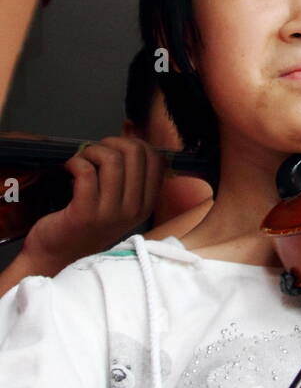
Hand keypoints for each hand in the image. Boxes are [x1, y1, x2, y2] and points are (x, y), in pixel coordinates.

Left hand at [19, 136, 164, 274]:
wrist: (58, 256)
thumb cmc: (86, 226)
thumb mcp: (118, 203)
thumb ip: (128, 174)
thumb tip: (130, 132)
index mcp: (146, 205)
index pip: (155, 159)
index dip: (133, 144)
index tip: (115, 150)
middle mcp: (133, 209)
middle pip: (135, 153)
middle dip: (111, 143)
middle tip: (94, 153)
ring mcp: (110, 213)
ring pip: (111, 159)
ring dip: (91, 152)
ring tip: (80, 161)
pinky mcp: (85, 213)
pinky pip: (86, 171)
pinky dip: (75, 162)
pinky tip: (69, 169)